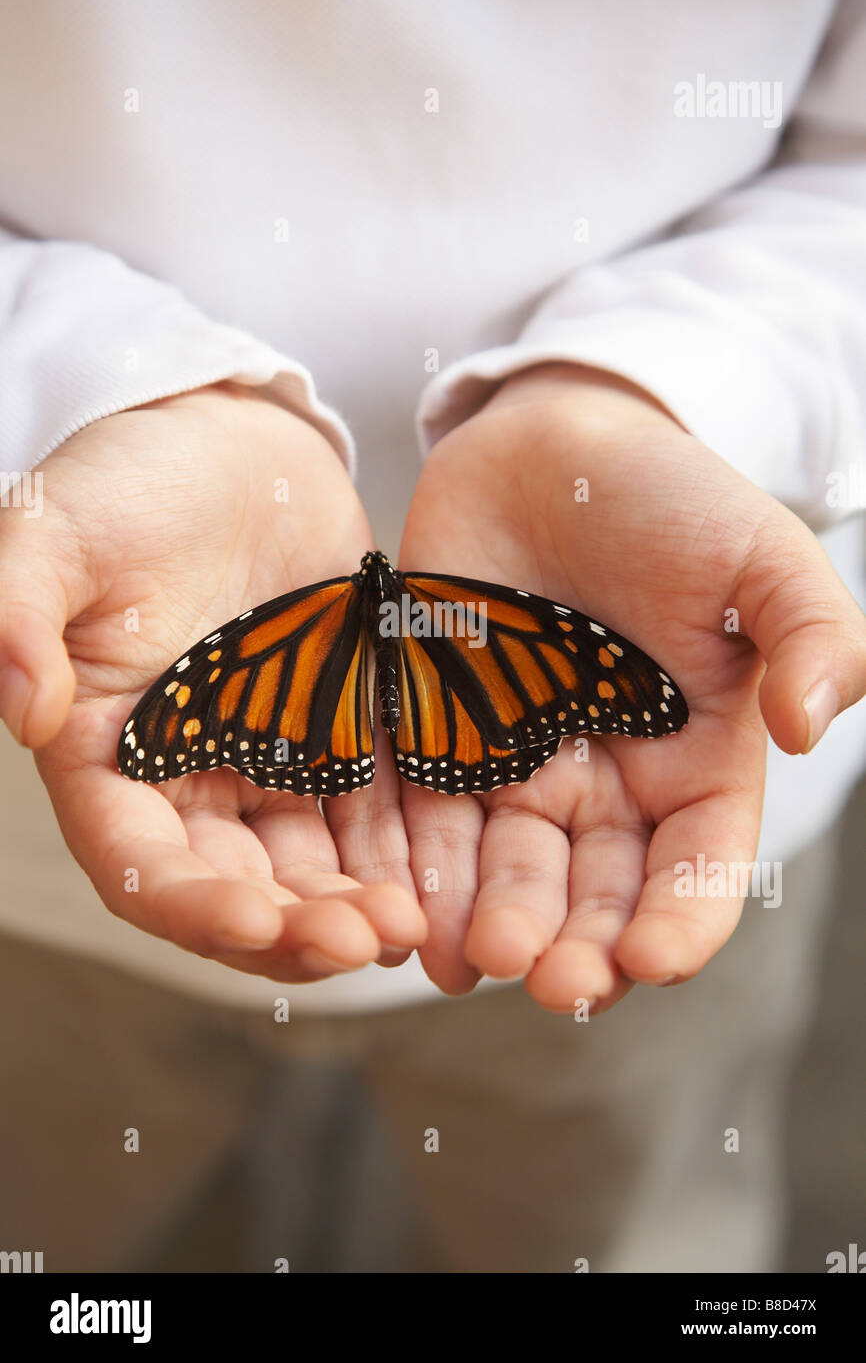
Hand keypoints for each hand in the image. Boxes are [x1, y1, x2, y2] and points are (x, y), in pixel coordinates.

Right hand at [0, 384, 424, 980]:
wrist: (233, 442)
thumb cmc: (129, 480)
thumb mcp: (54, 530)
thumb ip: (19, 614)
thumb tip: (20, 710)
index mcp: (108, 756)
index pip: (140, 864)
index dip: (192, 905)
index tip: (258, 920)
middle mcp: (188, 780)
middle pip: (238, 888)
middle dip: (297, 928)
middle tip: (365, 941)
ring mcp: (270, 764)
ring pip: (312, 869)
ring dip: (356, 909)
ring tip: (414, 924)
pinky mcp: (340, 737)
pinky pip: (375, 812)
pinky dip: (404, 852)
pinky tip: (446, 875)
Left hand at [398, 363, 865, 1011]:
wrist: (544, 443)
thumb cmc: (666, 494)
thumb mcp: (759, 554)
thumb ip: (812, 632)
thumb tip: (811, 725)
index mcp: (696, 758)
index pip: (697, 866)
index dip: (682, 920)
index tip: (653, 959)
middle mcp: (610, 781)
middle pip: (598, 891)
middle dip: (579, 944)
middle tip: (551, 982)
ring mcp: (523, 765)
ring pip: (511, 874)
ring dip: (498, 923)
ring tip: (479, 958)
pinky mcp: (443, 739)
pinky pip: (430, 821)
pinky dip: (423, 874)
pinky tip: (412, 920)